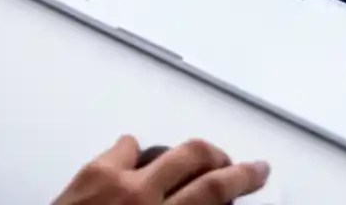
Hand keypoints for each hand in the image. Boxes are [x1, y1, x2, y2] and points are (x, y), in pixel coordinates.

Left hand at [53, 135, 269, 204]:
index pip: (215, 189)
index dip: (244, 176)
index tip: (257, 170)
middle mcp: (141, 198)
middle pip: (196, 155)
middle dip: (220, 156)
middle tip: (230, 163)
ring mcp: (113, 182)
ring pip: (161, 147)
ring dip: (176, 157)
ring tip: (180, 167)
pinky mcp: (88, 174)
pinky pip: (123, 147)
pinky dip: (134, 154)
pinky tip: (135, 167)